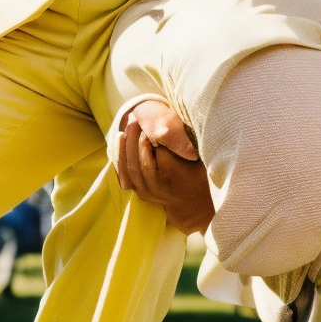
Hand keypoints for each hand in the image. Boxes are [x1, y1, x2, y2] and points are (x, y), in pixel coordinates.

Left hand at [113, 99, 214, 234]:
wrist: (195, 206)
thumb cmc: (199, 175)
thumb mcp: (197, 157)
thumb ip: (183, 141)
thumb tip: (168, 120)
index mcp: (173, 172)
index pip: (157, 146)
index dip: (153, 131)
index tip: (151, 116)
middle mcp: (157, 184)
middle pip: (141, 155)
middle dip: (137, 134)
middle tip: (136, 117)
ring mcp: (147, 191)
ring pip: (131, 164)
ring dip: (128, 142)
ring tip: (129, 125)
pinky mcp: (141, 193)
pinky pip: (126, 173)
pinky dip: (122, 155)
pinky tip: (120, 139)